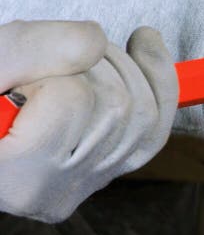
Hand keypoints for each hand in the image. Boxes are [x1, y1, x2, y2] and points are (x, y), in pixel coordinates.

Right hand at [0, 20, 177, 221]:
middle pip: (118, 107)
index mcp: (10, 176)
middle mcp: (53, 193)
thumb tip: (95, 41)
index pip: (71, 100)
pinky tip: (145, 44)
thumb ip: (26, 49)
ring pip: (144, 114)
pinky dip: (157, 80)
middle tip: (48, 60)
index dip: (52, 68)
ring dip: (118, 66)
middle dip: (92, 62)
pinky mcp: (105, 172)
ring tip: (70, 63)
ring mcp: (84, 186)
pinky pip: (154, 128)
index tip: (23, 72)